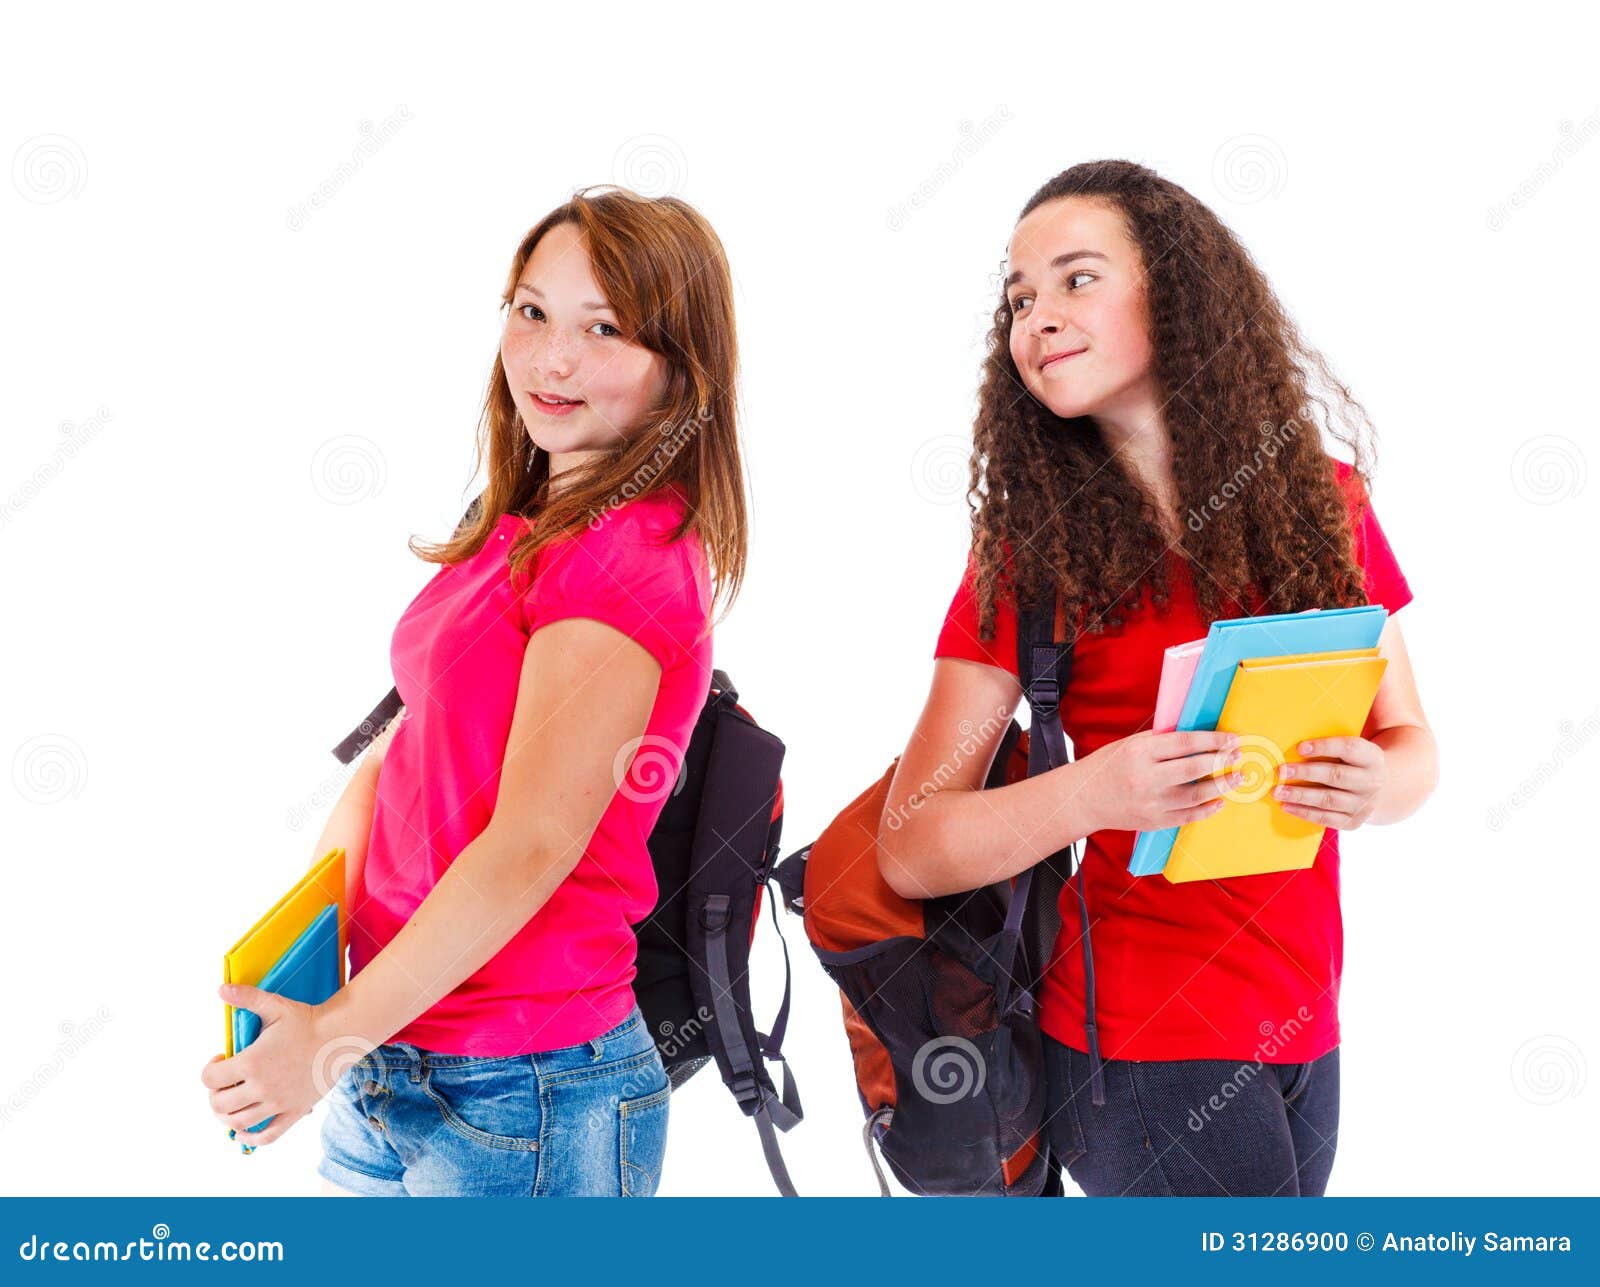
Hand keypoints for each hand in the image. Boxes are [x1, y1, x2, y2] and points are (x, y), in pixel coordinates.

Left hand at [201, 985, 368, 1147]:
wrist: (339, 1036)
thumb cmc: (306, 1020)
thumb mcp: (275, 1005)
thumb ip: (246, 997)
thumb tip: (220, 989)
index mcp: (252, 1063)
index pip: (210, 1079)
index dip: (210, 1069)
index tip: (221, 1058)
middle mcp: (262, 1087)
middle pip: (219, 1105)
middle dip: (215, 1093)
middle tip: (225, 1081)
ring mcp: (278, 1103)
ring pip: (237, 1123)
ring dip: (226, 1115)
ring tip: (232, 1101)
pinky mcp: (294, 1112)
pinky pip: (266, 1137)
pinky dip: (249, 1139)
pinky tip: (242, 1132)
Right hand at [1078, 729, 1243, 832]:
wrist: (1085, 799)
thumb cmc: (1108, 767)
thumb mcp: (1130, 745)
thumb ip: (1160, 741)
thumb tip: (1197, 737)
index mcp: (1140, 753)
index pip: (1185, 744)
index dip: (1212, 741)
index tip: (1231, 739)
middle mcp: (1146, 778)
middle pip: (1194, 769)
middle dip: (1221, 761)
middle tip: (1237, 755)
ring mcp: (1151, 803)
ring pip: (1196, 795)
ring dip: (1222, 785)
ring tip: (1237, 777)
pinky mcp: (1154, 821)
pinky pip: (1188, 817)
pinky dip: (1208, 810)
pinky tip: (1220, 801)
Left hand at [1272, 736, 1385, 830]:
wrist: (1385, 789)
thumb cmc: (1355, 762)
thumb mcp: (1356, 746)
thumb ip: (1336, 732)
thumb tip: (1311, 711)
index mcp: (1372, 757)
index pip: (1349, 748)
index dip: (1324, 747)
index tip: (1299, 747)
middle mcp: (1371, 781)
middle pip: (1336, 775)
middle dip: (1306, 773)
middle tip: (1281, 770)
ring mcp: (1363, 804)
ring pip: (1329, 799)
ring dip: (1300, 795)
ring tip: (1277, 791)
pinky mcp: (1353, 821)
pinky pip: (1326, 819)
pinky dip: (1305, 813)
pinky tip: (1286, 806)